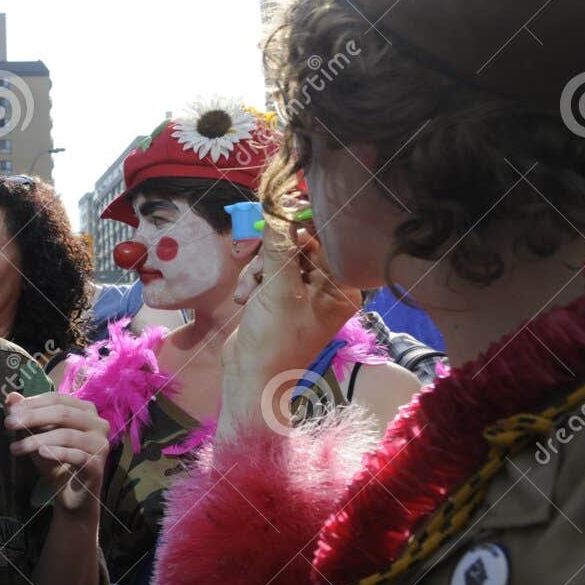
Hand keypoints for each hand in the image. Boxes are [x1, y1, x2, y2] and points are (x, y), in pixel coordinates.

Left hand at [4, 391, 108, 514]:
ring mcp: (100, 443)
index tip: (10, 412)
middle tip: (9, 424)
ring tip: (16, 448)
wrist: (72, 493)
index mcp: (85, 410)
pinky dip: (56, 452)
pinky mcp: (97, 464)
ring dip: (36, 440)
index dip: (33, 403)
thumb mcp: (37, 435)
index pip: (57, 399)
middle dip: (33, 417)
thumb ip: (27, 415)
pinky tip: (40, 453)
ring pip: (66, 435)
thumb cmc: (56, 460)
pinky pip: (75, 455)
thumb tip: (11, 397)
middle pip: (62, 413)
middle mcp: (98, 423)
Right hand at [221, 227, 361, 438]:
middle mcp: (326, 288)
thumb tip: (279, 208)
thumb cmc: (275, 338)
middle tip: (257, 258)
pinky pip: (266, 273)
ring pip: (277, 258)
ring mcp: (301, 294)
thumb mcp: (278, 289)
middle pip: (299, 247)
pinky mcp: (279, 299)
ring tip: (248, 292)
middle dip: (272, 253)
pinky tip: (244, 299)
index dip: (301, 224)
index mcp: (340, 287)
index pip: (325, 242)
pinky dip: (252, 282)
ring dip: (257, 269)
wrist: (251, 377)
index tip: (279, 207)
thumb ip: (279, 246)